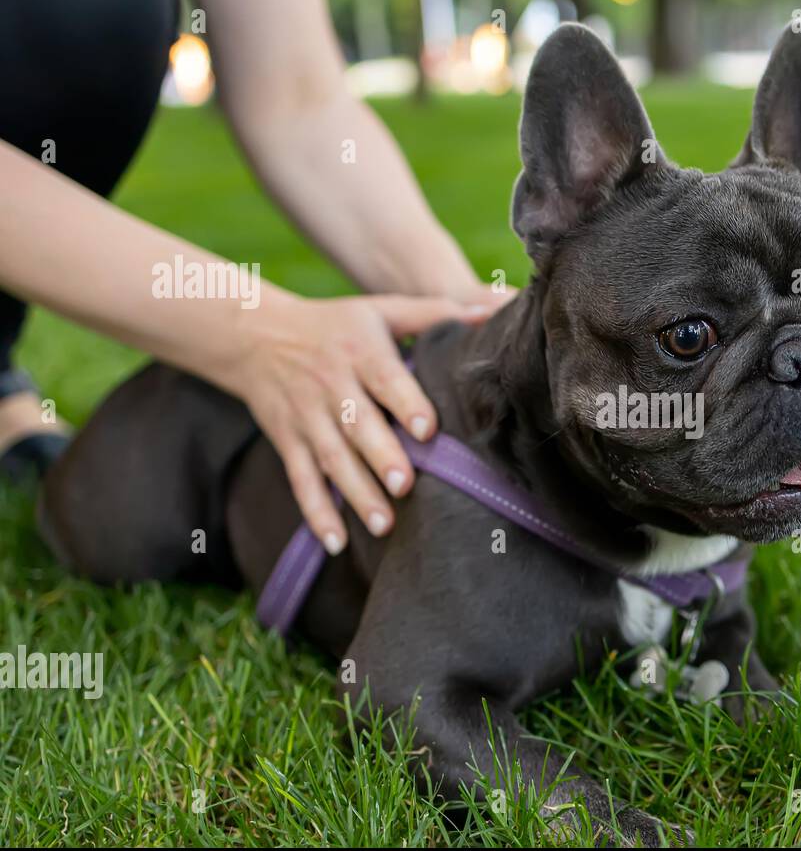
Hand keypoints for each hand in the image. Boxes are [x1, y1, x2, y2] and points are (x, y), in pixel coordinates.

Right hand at [227, 289, 510, 552]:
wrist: (254, 334)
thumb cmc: (336, 325)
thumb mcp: (381, 310)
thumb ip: (436, 313)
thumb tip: (495, 307)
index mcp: (360, 352)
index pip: (383, 378)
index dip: (405, 403)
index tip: (427, 430)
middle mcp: (331, 386)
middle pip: (357, 426)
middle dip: (380, 458)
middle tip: (406, 486)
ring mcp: (307, 418)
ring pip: (331, 459)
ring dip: (356, 494)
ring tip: (384, 525)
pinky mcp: (289, 442)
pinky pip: (301, 480)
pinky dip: (316, 512)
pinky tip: (336, 543)